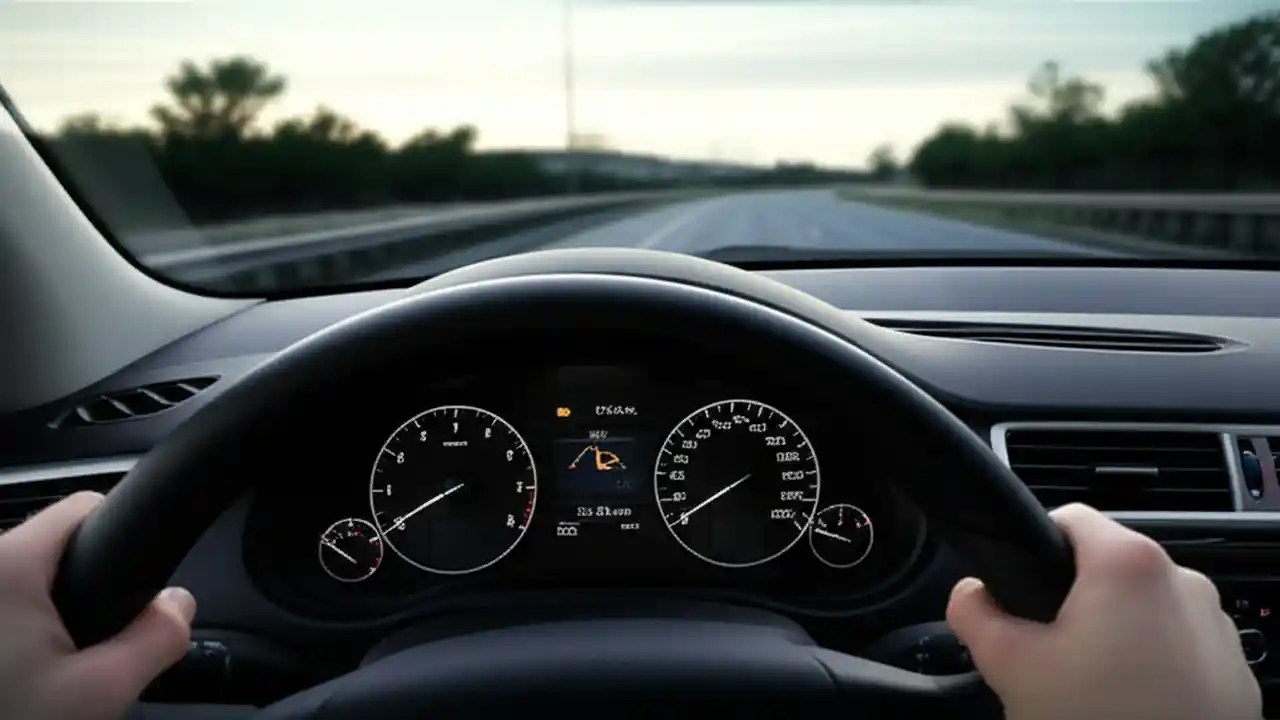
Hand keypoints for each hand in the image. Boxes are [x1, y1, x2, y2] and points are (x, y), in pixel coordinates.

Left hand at [0, 492, 195, 719]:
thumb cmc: (10, 719)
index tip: (132, 593)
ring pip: (19, 586)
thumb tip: (178, 605)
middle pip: (52, 550)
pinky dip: (11, 637)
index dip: (124, 542)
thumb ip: (156, 640)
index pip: (86, 508)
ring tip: (44, 675)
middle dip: (80, 593)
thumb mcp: (98, 693)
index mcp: (10, 564)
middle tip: (86, 654)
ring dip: (40, 619)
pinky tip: (13, 683)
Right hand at [948, 503, 1260, 719]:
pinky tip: (1132, 704)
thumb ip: (974, 612)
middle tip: (1052, 654)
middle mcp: (1185, 582)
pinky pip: (1183, 649)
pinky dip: (1157, 666)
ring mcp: (1218, 628)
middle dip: (1078, 601)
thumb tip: (969, 594)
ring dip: (1119, 633)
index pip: (1069, 519)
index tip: (1024, 596)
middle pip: (1109, 568)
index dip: (1036, 551)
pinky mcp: (1236, 672)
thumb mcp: (1008, 665)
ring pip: (1147, 610)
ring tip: (1094, 687)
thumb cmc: (1094, 719)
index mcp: (1128, 564)